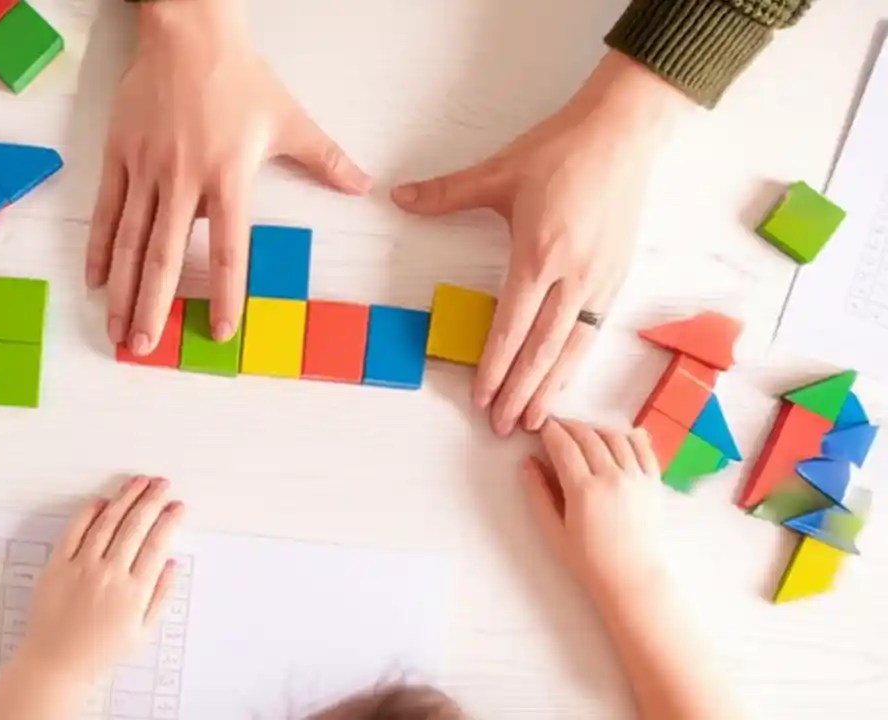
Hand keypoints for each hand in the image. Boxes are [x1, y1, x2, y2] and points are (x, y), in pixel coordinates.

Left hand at [23, 476, 183, 682]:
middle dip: (152, 499)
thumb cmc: (99, 652)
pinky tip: (101, 501)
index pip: (157, 543)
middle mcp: (109, 575)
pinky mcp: (57, 566)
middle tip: (162, 484)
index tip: (177, 506)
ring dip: (125, 497)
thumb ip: (160, 595)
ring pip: (107, 521)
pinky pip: (74, 530)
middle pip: (135, 525)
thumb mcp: (142, 632)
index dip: (170, 520)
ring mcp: (81, 567)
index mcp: (133, 592)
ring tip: (138, 482)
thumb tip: (172, 564)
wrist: (56, 663)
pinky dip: (88, 512)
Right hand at [87, 0, 371, 354]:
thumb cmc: (239, 77)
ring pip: (128, 241)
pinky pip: (105, 210)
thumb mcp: (289, 118)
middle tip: (143, 347)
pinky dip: (98, 248)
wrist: (188, 32)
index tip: (220, 332)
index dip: (224, 295)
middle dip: (152, 306)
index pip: (226, 251)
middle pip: (163, 256)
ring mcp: (145, 168)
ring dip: (120, 290)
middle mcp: (183, 180)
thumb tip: (365, 185)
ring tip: (115, 329)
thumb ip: (325, 158)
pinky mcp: (119, 154)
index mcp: (227, 177)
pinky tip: (93, 280)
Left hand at [393, 51, 693, 435]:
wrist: (623, 133)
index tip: (481, 398)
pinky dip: (577, 361)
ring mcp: (600, 280)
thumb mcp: (499, 171)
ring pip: (573, 348)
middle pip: (543, 350)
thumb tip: (399, 197)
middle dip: (522, 393)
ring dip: (552, 388)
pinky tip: (565, 379)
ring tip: (536, 421)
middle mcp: (573, 276)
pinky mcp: (618, 277)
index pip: (511, 326)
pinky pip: (595, 331)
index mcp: (539, 255)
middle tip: (503, 427)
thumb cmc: (560, 151)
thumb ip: (447, 193)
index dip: (495, 367)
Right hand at [522, 418, 667, 605]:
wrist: (631, 576)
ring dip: (594, 428)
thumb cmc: (588, 559)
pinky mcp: (653, 481)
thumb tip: (528, 462)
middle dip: (568, 425)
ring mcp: (636, 477)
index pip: (563, 445)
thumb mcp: (553, 530)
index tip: (541, 426)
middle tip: (556, 426)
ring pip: (614, 436)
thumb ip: (538, 493)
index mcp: (584, 491)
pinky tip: (614, 438)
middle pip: (587, 435)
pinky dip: (627, 435)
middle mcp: (612, 478)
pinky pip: (642, 446)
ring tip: (581, 433)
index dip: (549, 430)